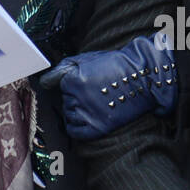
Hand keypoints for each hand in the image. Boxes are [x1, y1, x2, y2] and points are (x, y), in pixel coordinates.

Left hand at [39, 32, 176, 138]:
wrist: (144, 78)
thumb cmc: (117, 66)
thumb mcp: (88, 59)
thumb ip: (64, 68)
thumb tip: (45, 82)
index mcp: (75, 79)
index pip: (60, 86)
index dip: (73, 84)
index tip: (87, 83)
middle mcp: (79, 97)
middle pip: (65, 101)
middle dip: (76, 97)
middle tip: (95, 92)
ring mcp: (88, 114)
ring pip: (69, 115)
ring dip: (78, 110)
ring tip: (96, 102)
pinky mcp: (98, 127)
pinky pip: (75, 131)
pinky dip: (77, 126)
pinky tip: (88, 118)